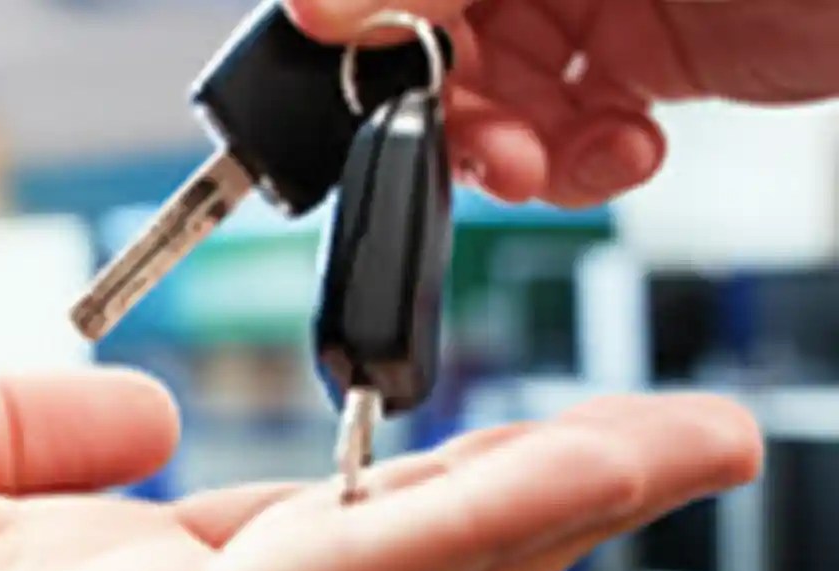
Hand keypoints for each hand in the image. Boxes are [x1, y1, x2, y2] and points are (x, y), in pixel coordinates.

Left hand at [0, 369, 759, 570]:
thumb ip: (32, 426)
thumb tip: (140, 409)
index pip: (314, 537)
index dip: (452, 486)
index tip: (560, 436)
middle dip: (551, 508)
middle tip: (690, 444)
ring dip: (534, 520)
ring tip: (668, 453)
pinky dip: (429, 540)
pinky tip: (541, 488)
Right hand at [287, 0, 838, 206]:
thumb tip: (322, 6)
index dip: (365, 28)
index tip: (366, 83)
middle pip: (429, 38)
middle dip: (449, 111)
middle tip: (486, 151)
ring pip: (493, 97)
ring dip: (511, 151)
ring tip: (555, 162)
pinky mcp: (641, 57)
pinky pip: (568, 127)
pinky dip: (580, 161)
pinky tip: (618, 149)